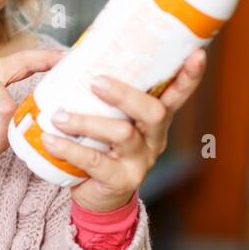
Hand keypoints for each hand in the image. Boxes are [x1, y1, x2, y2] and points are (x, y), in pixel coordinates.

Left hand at [41, 48, 207, 211]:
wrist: (97, 195)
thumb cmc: (102, 146)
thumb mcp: (111, 119)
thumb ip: (106, 97)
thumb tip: (76, 55)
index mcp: (156, 117)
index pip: (178, 93)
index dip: (189, 76)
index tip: (197, 54)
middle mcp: (155, 137)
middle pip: (154, 112)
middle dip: (125, 94)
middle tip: (96, 81)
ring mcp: (141, 160)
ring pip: (122, 134)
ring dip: (87, 122)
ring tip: (59, 116)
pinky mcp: (121, 180)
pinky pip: (95, 161)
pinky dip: (69, 149)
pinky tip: (51, 140)